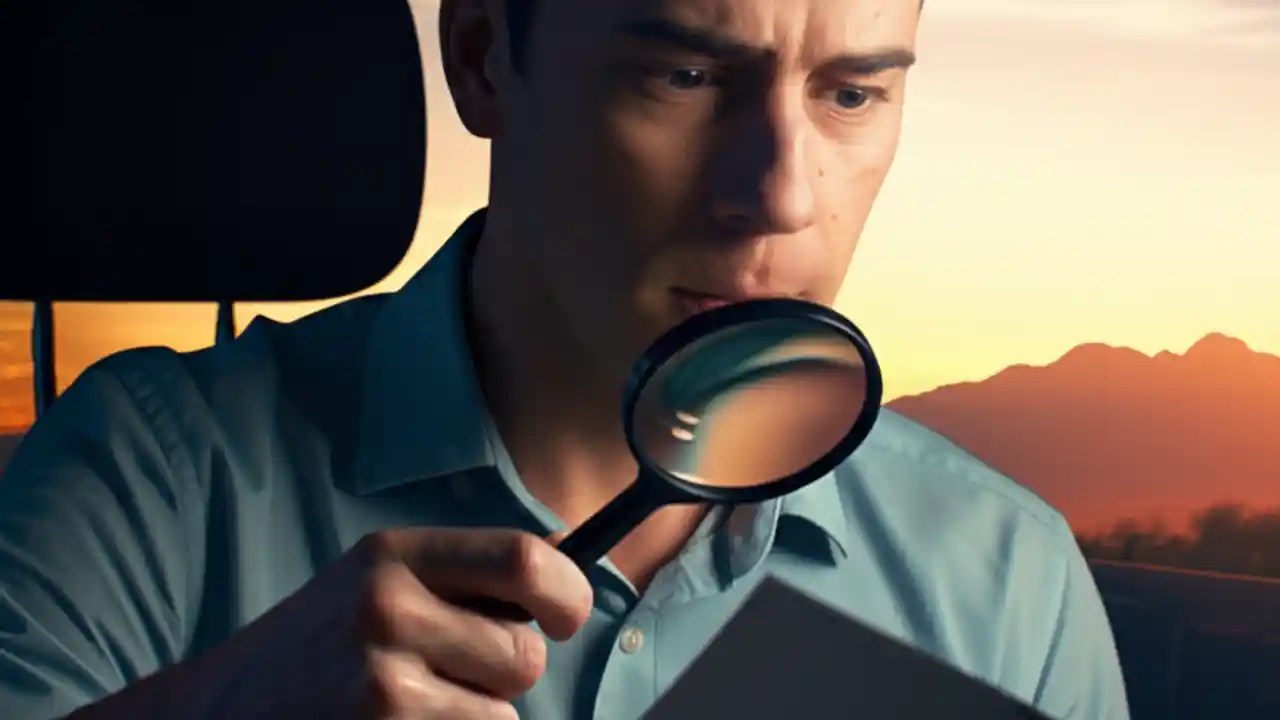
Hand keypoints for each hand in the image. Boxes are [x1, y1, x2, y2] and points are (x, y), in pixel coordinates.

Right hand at [183, 528, 591, 719]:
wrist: (221, 713)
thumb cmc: (320, 648)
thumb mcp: (377, 581)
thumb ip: (463, 573)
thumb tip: (564, 555)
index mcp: (395, 555)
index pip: (524, 560)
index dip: (567, 594)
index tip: (563, 617)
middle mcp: (387, 609)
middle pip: (524, 654)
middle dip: (506, 675)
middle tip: (453, 675)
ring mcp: (381, 683)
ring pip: (502, 717)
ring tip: (414, 708)